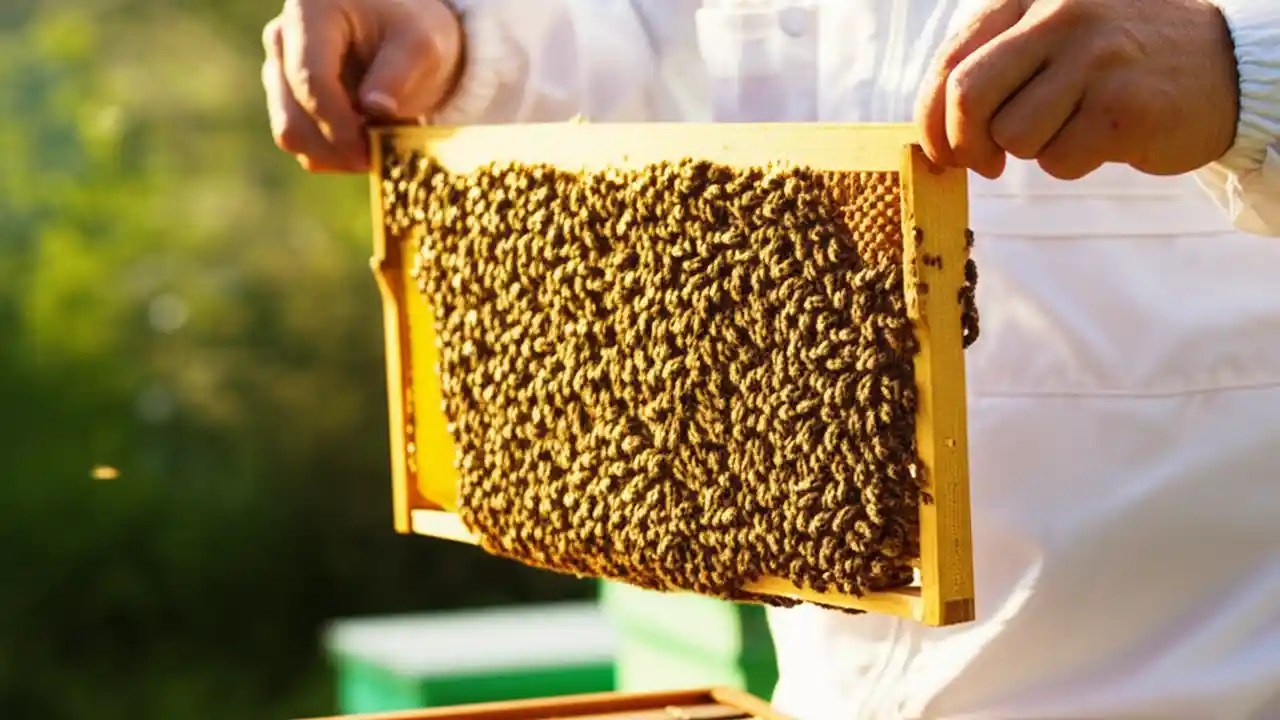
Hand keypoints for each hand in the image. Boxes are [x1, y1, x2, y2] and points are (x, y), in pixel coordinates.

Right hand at [262, 0, 462, 172]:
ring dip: (338, 156)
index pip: (311, 79)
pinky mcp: (287, 101)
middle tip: (383, 156)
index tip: (372, 150)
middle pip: (293, 117)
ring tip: (381, 145)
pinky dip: (336, 155)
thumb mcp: (420, 45)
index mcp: (310, 13)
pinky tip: (368, 142)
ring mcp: (279, 72)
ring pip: (293, 136)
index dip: (339, 124)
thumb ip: (397, 75)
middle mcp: (283, 40)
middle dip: (339, 148)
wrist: (406, 34)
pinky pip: (303, 145)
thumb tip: (375, 110)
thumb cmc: (412, 31)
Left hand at [915, 0, 1238, 179]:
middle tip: (985, 162)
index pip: (950, 62)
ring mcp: (1095, 57)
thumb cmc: (1114, 62)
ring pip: (1013, 136)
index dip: (931, 120)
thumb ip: (990, 66)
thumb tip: (930, 133)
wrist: (1222, 66)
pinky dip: (1069, 163)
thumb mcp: (1049, 36)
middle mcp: (1060, 14)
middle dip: (965, 145)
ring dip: (1031, 151)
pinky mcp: (1124, 106)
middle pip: (968, 99)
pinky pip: (1058, 160)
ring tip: (1068, 127)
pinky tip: (1100, 137)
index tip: (943, 150)